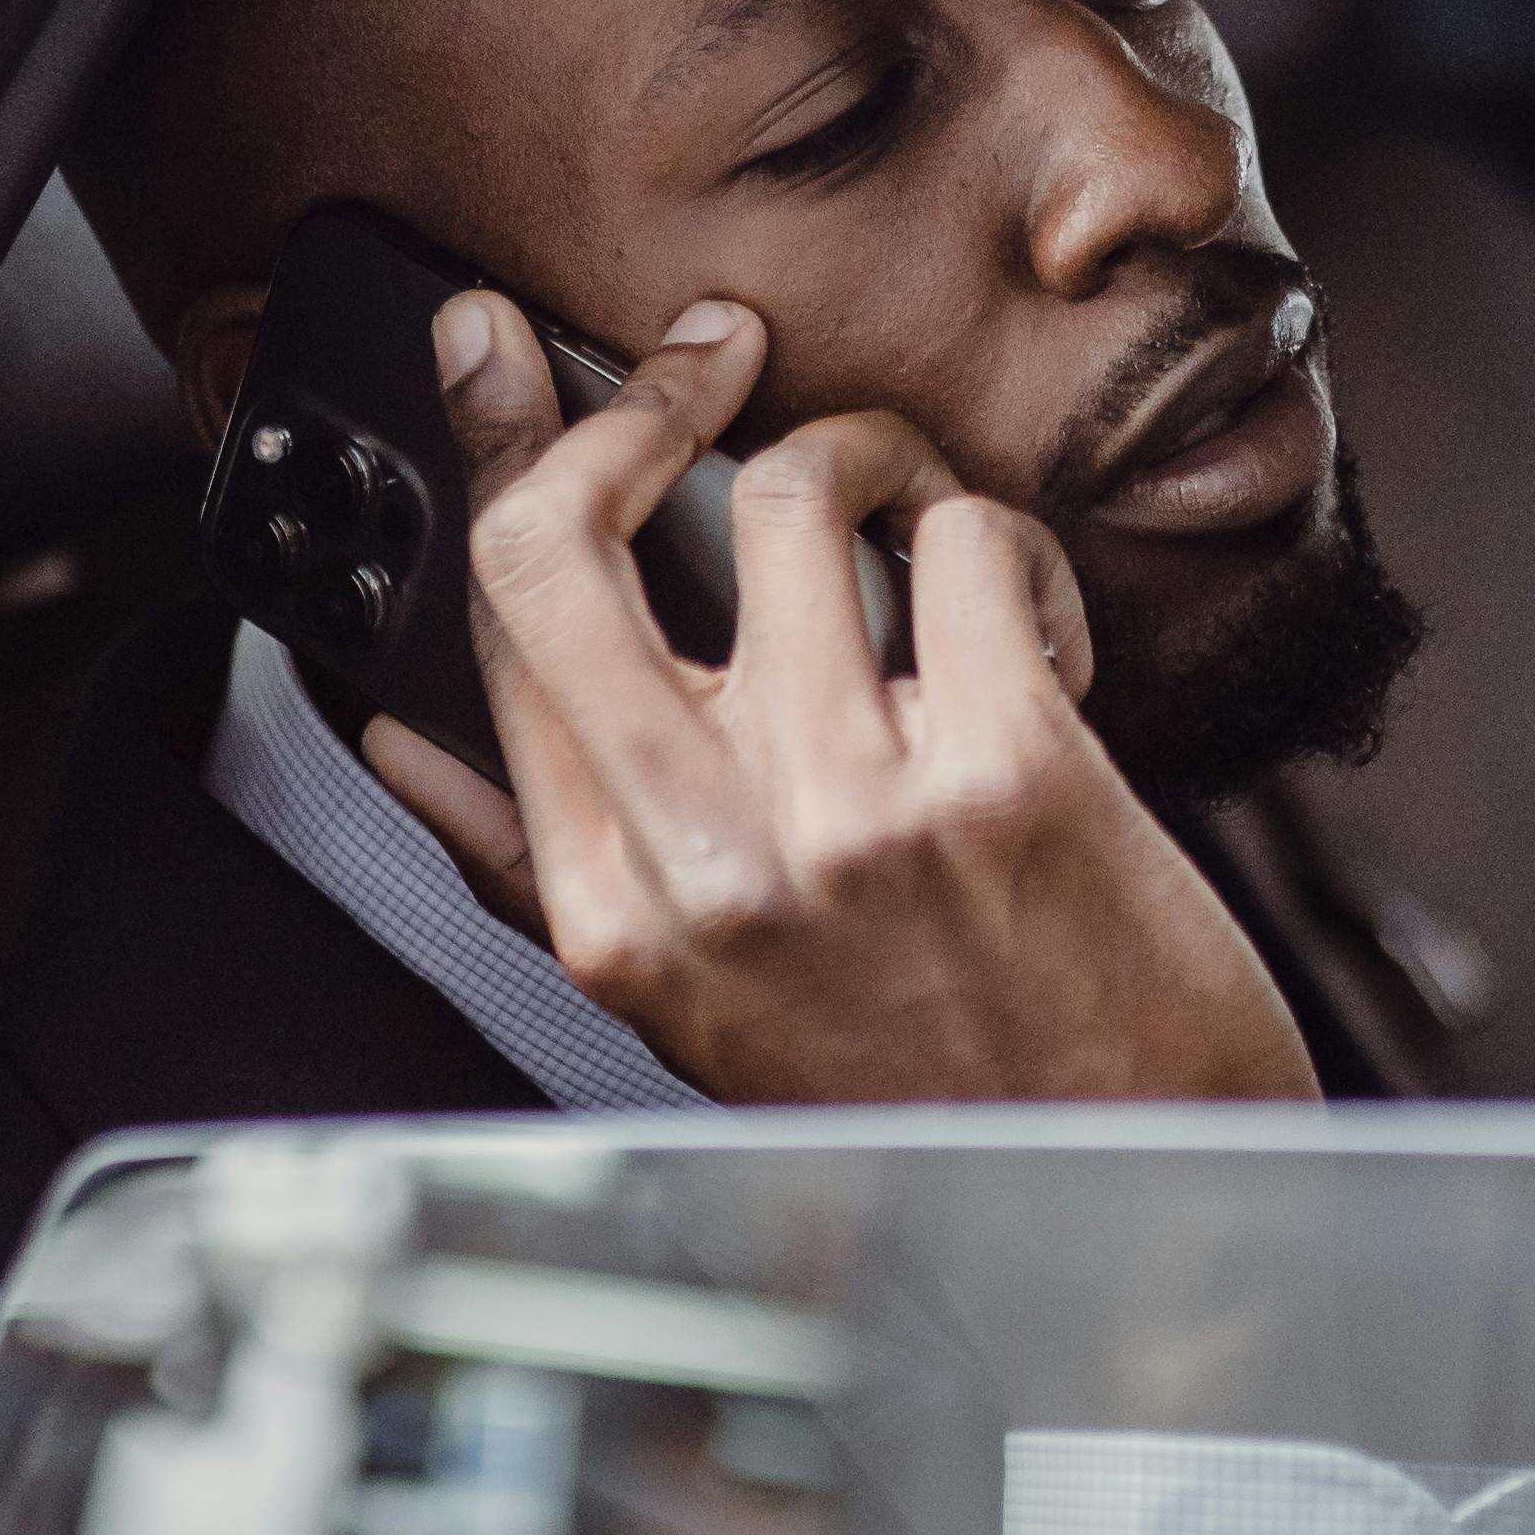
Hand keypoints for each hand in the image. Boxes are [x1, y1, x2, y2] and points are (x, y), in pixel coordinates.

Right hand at [363, 290, 1316, 1107]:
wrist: (1132, 1180)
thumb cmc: (925, 1088)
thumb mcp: (686, 1014)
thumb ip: (530, 868)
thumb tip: (402, 736)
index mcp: (611, 913)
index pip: (500, 623)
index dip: (495, 452)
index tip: (499, 354)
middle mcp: (707, 859)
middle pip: (574, 541)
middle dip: (639, 400)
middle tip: (711, 355)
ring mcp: (853, 809)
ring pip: (795, 496)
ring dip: (867, 459)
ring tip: (918, 527)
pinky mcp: (1006, 769)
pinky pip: (962, 542)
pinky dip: (1001, 546)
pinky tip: (1027, 629)